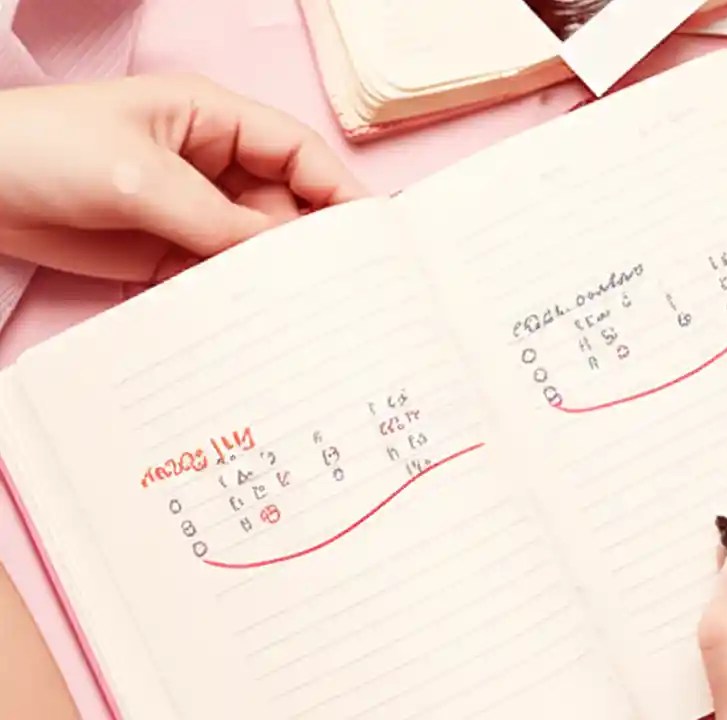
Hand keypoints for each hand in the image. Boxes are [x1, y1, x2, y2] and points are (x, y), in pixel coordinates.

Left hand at [0, 73, 366, 283]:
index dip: (337, 189)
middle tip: (340, 291)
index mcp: (213, 122)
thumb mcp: (138, 178)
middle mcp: (211, 166)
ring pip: (252, 248)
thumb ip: (216, 220)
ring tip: (299, 319)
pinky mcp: (164, 252)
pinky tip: (249, 327)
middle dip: (307, 245)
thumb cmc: (41, 148)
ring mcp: (189, 211)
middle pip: (282, 207)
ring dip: (269, 280)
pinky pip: (214, 278)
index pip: (296, 153)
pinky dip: (232, 301)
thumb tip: (283, 257)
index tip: (370, 232)